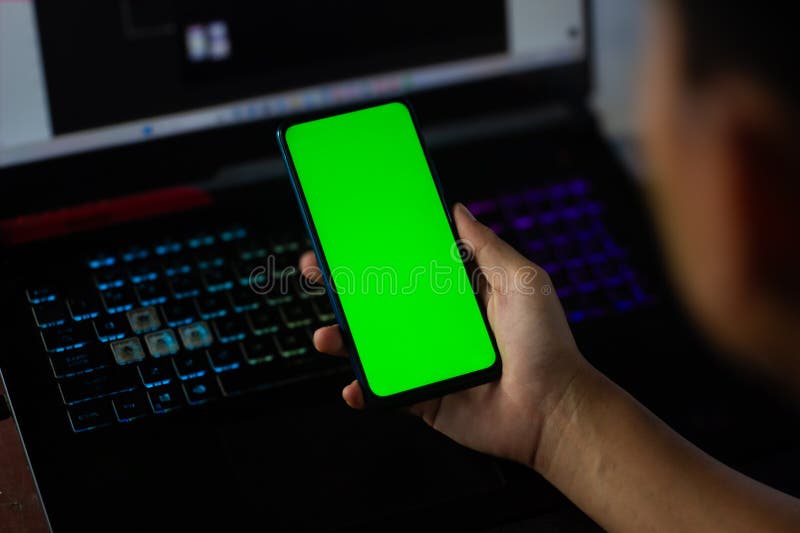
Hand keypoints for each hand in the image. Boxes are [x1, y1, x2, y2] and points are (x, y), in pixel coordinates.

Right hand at [299, 203, 592, 466]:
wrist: (554, 410)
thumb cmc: (546, 343)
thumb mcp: (522, 280)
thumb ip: (487, 246)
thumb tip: (457, 209)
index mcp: (456, 295)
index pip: (406, 267)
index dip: (376, 252)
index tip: (347, 236)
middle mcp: (436, 326)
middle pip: (379, 303)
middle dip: (343, 289)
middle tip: (316, 272)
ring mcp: (426, 362)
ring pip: (373, 347)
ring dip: (342, 339)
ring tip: (326, 336)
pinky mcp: (424, 398)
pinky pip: (385, 392)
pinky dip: (363, 391)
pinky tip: (353, 387)